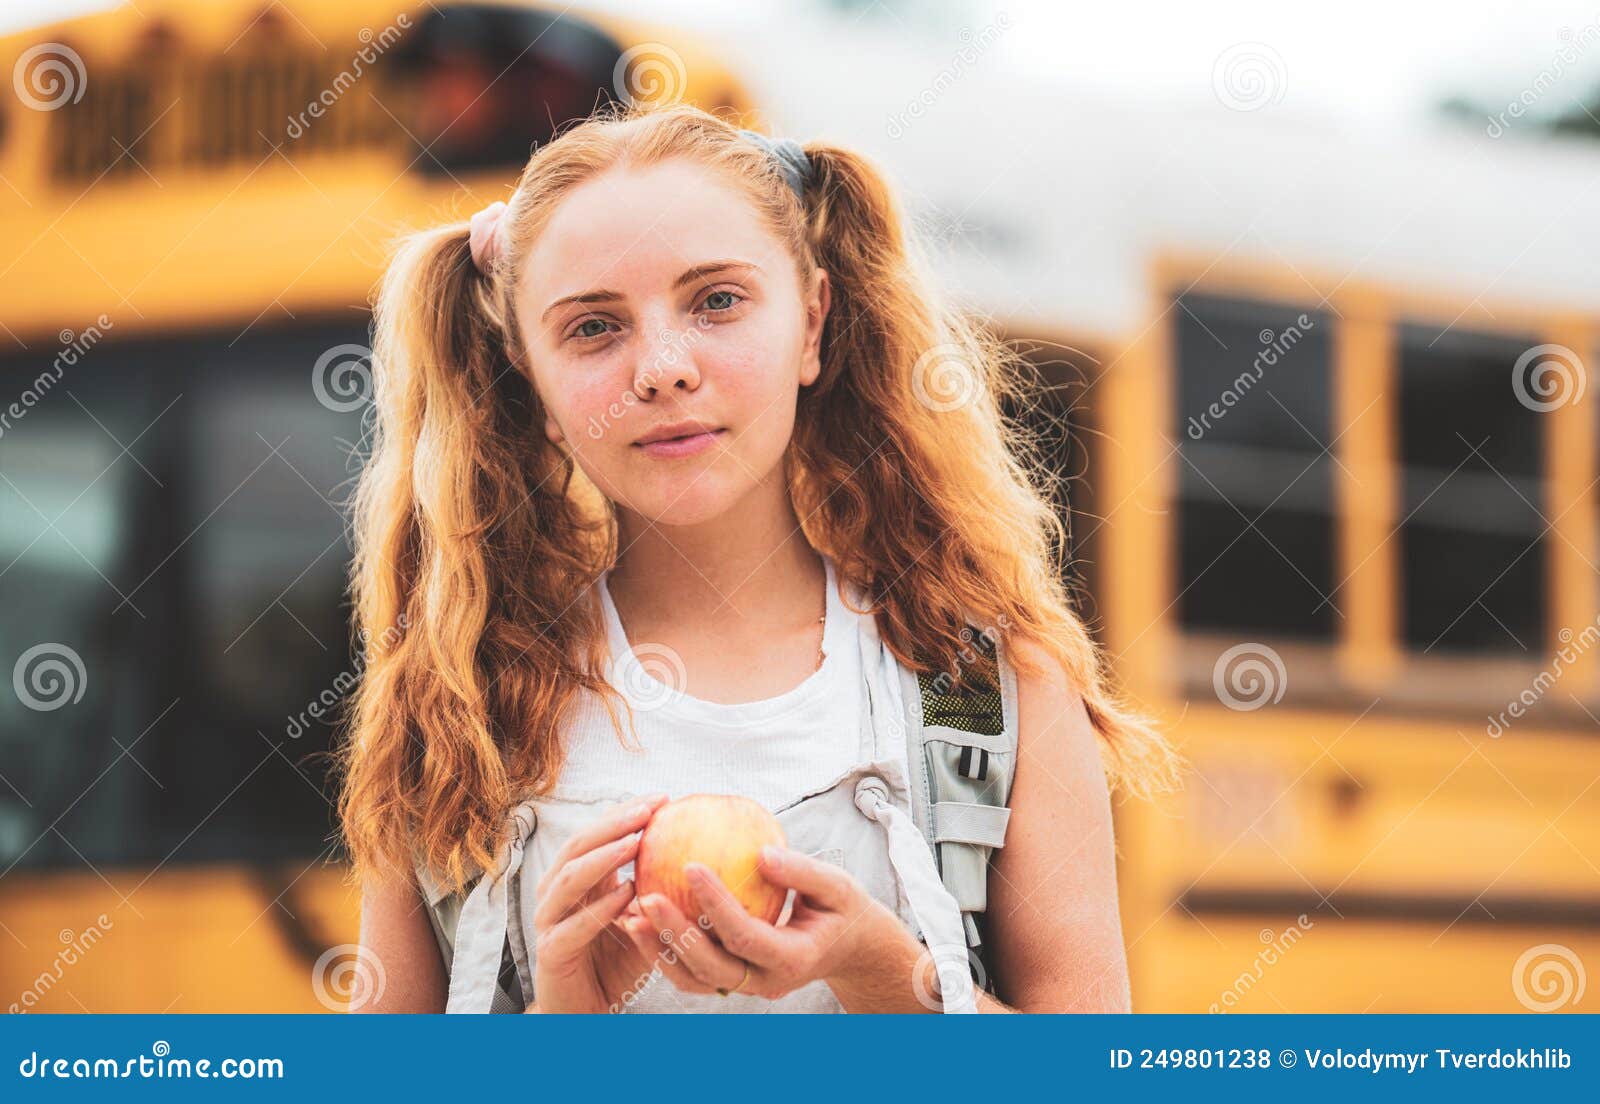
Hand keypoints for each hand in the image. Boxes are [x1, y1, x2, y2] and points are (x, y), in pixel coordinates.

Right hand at [529, 793, 667, 1012]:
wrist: (583, 1012)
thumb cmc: (617, 963)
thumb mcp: (643, 921)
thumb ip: (656, 889)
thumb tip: (701, 854)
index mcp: (576, 879)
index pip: (597, 834)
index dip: (626, 812)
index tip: (663, 798)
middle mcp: (556, 894)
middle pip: (578, 846)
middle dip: (613, 824)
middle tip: (648, 811)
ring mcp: (548, 921)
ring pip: (569, 879)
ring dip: (603, 858)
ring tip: (635, 842)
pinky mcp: (551, 952)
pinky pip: (574, 926)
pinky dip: (600, 908)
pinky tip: (627, 894)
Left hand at [620, 845, 914, 1002]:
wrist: (849, 947)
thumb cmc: (842, 909)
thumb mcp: (837, 886)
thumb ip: (802, 872)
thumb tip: (760, 852)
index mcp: (792, 959)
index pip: (745, 935)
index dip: (716, 903)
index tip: (691, 865)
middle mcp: (766, 980)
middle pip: (711, 967)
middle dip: (675, 934)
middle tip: (646, 896)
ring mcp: (747, 985)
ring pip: (695, 979)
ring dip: (660, 949)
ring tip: (631, 914)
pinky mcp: (733, 979)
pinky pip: (693, 971)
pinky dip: (666, 949)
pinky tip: (643, 917)